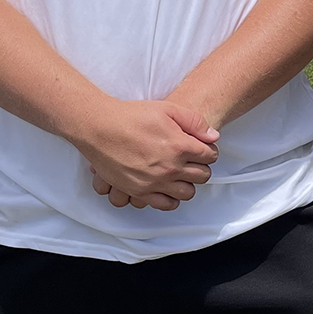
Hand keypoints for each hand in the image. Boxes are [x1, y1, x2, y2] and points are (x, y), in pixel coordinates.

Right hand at [67, 98, 218, 210]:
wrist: (99, 128)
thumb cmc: (132, 116)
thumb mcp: (167, 109)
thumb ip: (194, 122)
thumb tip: (213, 136)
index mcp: (180, 146)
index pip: (210, 156)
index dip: (208, 151)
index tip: (202, 148)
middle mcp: (171, 168)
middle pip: (202, 176)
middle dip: (201, 167)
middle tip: (192, 160)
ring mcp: (155, 182)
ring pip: (188, 193)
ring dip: (188, 183)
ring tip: (180, 174)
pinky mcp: (140, 192)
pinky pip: (166, 204)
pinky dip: (171, 198)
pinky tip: (167, 187)